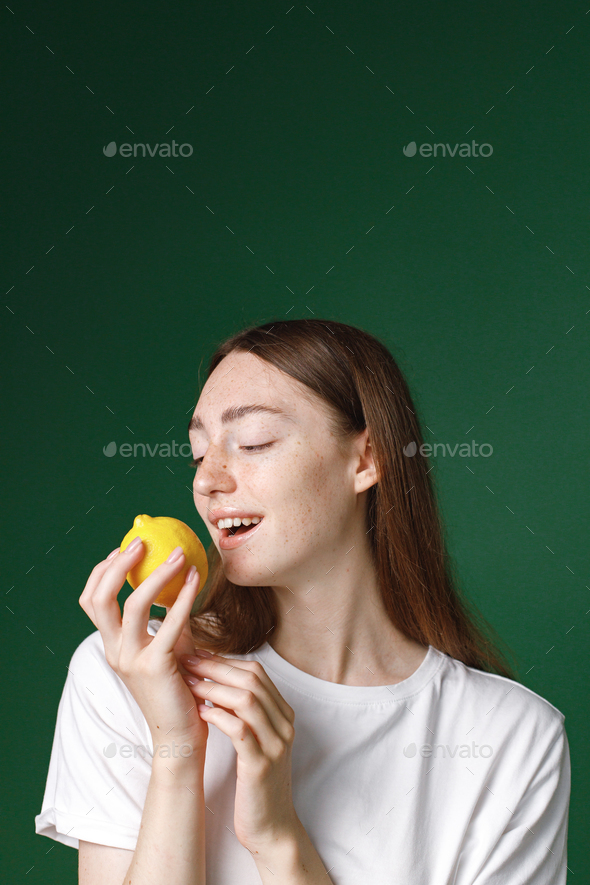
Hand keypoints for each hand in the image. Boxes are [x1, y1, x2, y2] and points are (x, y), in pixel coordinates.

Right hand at [78, 540, 208, 762]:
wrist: (181, 736)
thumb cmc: (179, 690)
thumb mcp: (168, 649)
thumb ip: (167, 622)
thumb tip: (180, 584)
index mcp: (113, 646)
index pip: (92, 602)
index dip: (102, 572)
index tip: (122, 549)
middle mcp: (115, 651)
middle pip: (101, 599)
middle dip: (117, 566)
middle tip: (141, 543)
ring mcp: (132, 660)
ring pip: (133, 605)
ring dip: (157, 575)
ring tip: (179, 555)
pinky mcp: (156, 667)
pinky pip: (169, 623)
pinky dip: (183, 597)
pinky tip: (197, 579)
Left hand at [180, 651, 298, 855]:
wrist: (272, 828)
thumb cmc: (257, 782)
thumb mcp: (256, 741)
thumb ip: (245, 713)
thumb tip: (214, 681)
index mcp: (283, 715)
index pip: (257, 672)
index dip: (225, 660)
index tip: (198, 656)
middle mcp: (284, 725)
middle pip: (251, 680)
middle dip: (216, 666)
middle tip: (187, 661)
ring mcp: (274, 744)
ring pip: (247, 700)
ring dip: (214, 688)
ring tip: (189, 684)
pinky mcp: (260, 765)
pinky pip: (239, 730)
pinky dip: (218, 716)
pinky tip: (200, 712)